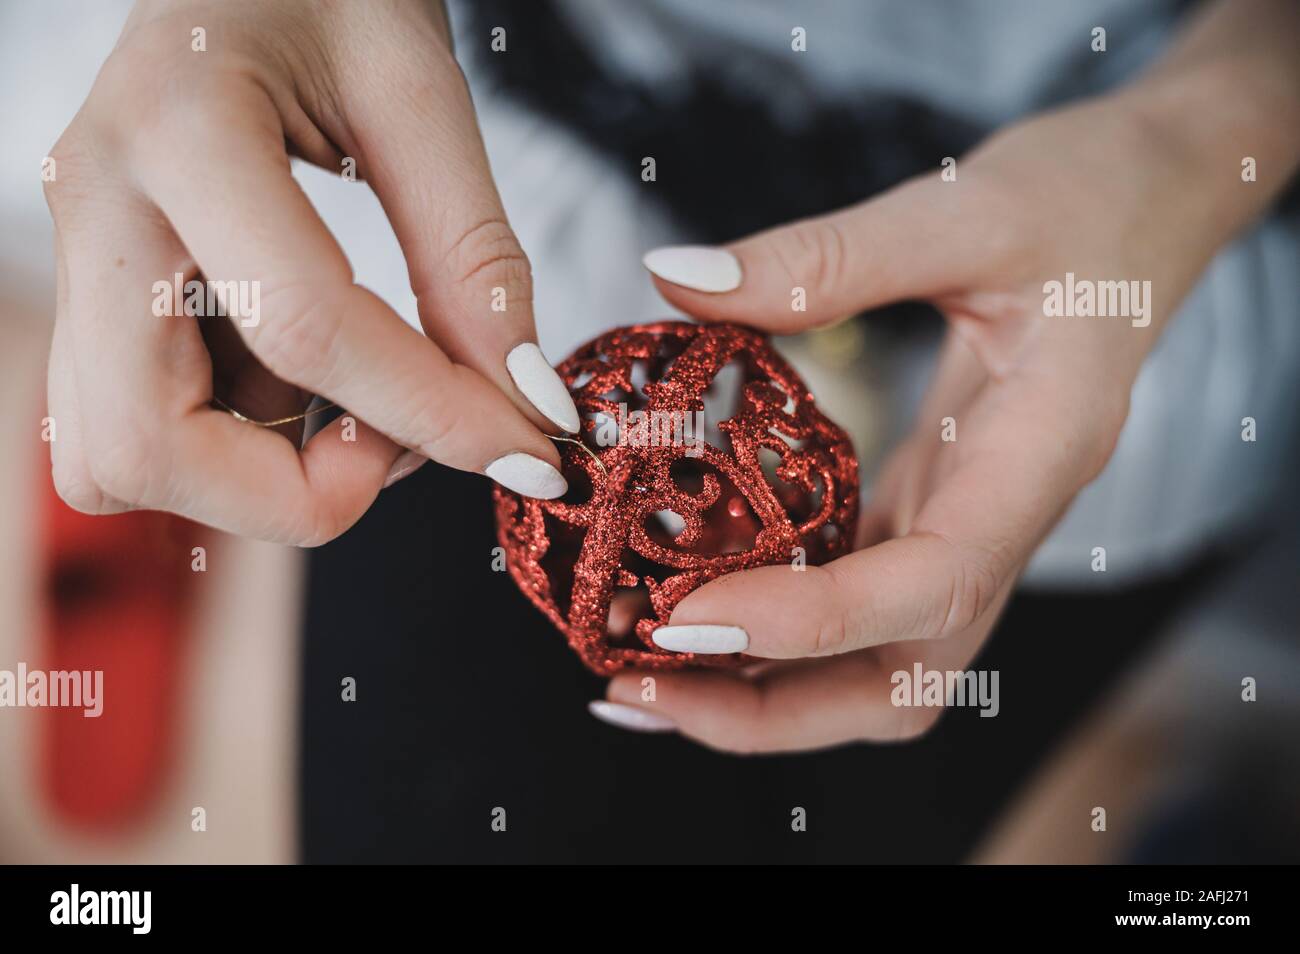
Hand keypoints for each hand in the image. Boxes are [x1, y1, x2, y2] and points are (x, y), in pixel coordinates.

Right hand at [44, 0, 576, 544]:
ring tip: (352, 400)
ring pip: (116, 461)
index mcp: (178, 126)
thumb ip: (473, 253)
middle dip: (294, 491)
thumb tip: (522, 399)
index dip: (433, 414)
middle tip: (392, 442)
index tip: (527, 447)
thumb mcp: (418, 91)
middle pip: (145, 447)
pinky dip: (236, 440)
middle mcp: (94, 207)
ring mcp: (80, 256)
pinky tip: (306, 373)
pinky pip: (140, 427)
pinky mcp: (98, 290)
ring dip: (254, 475)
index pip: (306, 327)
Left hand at [606, 0, 1299, 749]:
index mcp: (1035, 457)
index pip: (933, 581)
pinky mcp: (931, 508)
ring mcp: (967, 525)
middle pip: (901, 677)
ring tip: (642, 670)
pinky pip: (856, 599)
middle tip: (637, 681)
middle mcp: (1001, 520)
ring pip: (877, 661)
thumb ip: (827, 256)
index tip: (688, 616)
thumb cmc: (1089, 199)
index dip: (812, 622)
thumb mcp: (965, 208)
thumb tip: (677, 279)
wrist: (1157, 198)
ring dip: (764, 686)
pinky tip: (693, 599)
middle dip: (771, 708)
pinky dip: (774, 623)